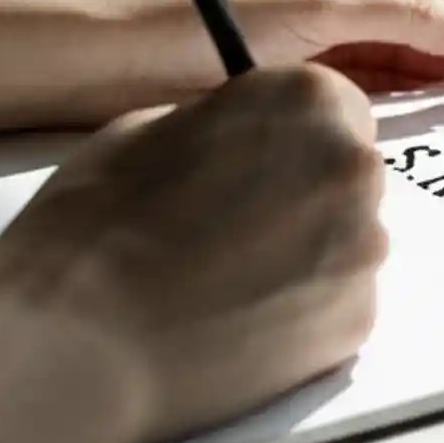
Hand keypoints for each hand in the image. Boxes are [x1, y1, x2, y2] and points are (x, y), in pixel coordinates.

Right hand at [0, 64, 385, 442]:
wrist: (79, 341)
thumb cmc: (96, 222)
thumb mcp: (149, 128)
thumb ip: (223, 127)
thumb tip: (241, 143)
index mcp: (307, 101)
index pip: (332, 107)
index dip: (292, 137)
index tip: (262, 162)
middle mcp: (353, 169)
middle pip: (346, 176)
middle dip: (304, 194)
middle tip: (236, 226)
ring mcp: (364, 251)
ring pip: (347, 243)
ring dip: (306, 254)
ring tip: (230, 279)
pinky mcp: (356, 324)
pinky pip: (337, 305)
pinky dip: (301, 311)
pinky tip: (240, 320)